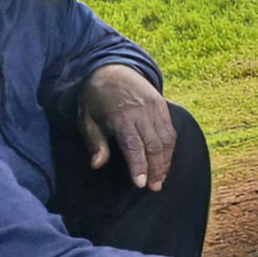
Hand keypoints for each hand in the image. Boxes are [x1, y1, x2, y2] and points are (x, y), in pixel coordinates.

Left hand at [78, 64, 175, 189]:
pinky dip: (170, 149)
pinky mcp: (163, 106)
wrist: (113, 69)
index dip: (139, 166)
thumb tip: (97, 165)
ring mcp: (155, 109)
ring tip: (161, 178)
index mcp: (121, 117)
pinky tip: (165, 161)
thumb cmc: (96, 99)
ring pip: (166, 140)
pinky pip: (170, 131)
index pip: (133, 146)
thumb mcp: (87, 119)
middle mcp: (142, 113)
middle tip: (154, 187)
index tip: (140, 184)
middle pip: (154, 146)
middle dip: (156, 169)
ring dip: (165, 161)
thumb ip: (95, 142)